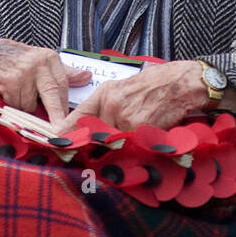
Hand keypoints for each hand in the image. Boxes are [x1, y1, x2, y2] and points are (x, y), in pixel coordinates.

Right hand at [0, 36, 90, 126]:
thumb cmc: (16, 59)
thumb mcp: (42, 60)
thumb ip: (64, 71)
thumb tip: (87, 77)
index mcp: (49, 59)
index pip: (63, 86)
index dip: (65, 106)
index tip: (70, 120)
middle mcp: (38, 64)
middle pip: (53, 95)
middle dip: (57, 115)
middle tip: (61, 130)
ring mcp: (23, 73)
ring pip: (31, 105)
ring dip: (24, 106)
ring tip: (17, 94)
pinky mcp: (9, 83)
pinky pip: (16, 105)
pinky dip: (12, 104)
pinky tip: (7, 93)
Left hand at [62, 60, 208, 132]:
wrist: (177, 83)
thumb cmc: (151, 85)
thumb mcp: (121, 88)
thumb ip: (102, 106)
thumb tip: (83, 126)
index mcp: (105, 93)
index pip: (79, 116)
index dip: (68, 132)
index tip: (57, 143)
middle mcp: (110, 104)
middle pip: (95, 135)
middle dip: (97, 144)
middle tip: (94, 153)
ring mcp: (124, 116)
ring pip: (114, 142)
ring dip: (120, 146)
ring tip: (132, 138)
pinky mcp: (139, 127)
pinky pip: (131, 144)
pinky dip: (136, 145)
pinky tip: (145, 136)